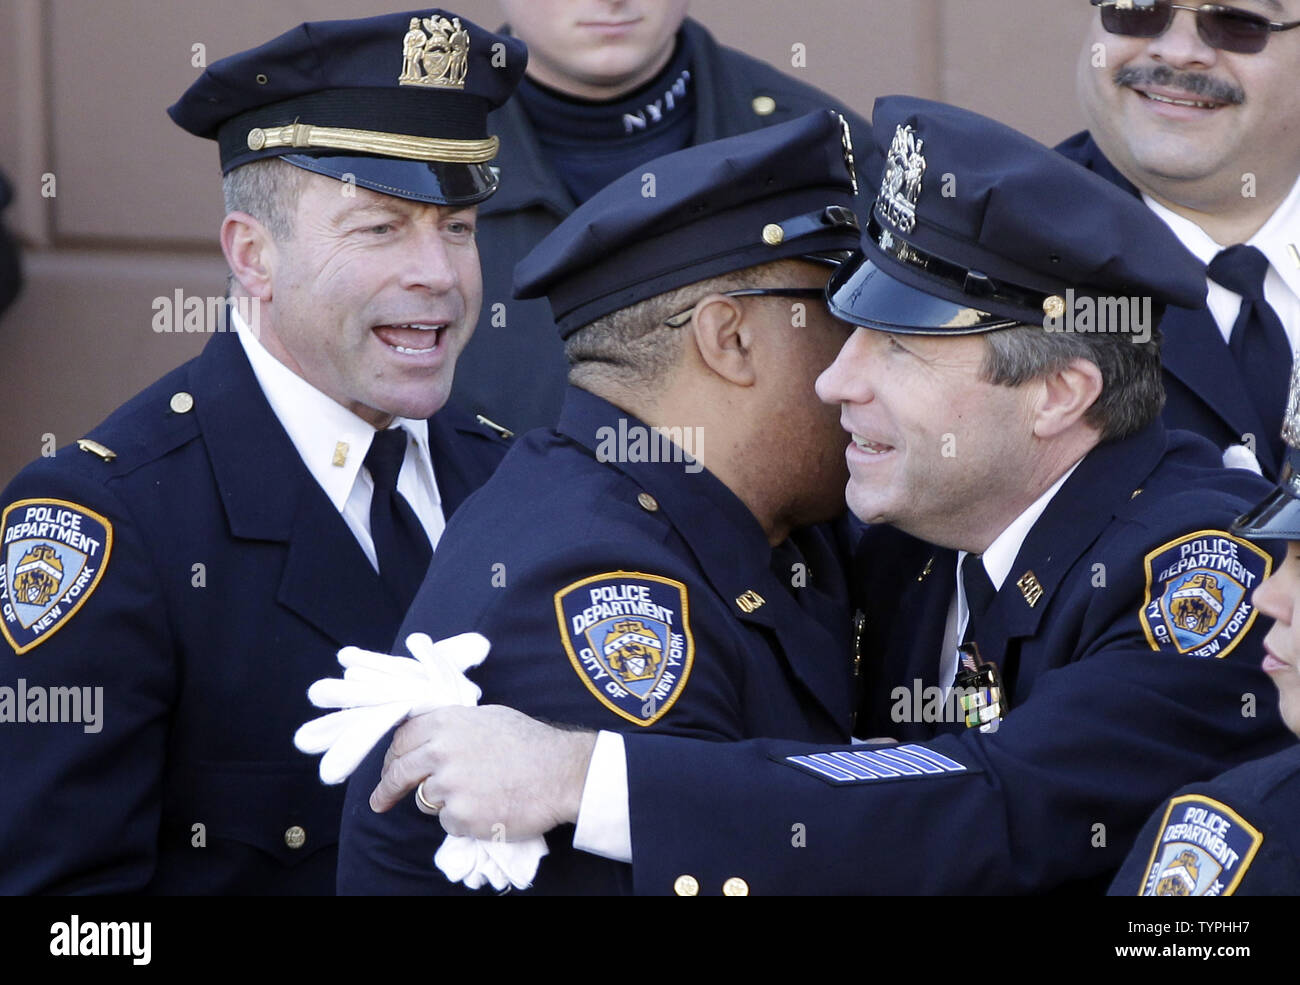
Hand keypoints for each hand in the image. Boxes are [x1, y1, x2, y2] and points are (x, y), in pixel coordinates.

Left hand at [370, 704, 596, 840]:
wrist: (560, 773)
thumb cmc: (530, 743)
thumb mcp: (487, 717)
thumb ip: (453, 726)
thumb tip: (431, 737)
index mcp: (445, 723)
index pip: (401, 739)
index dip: (393, 756)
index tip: (389, 768)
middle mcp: (440, 752)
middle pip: (399, 773)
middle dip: (387, 789)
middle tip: (381, 801)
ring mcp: (448, 786)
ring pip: (426, 800)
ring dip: (443, 801)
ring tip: (478, 794)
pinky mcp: (460, 816)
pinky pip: (448, 822)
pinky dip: (463, 820)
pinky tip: (488, 808)